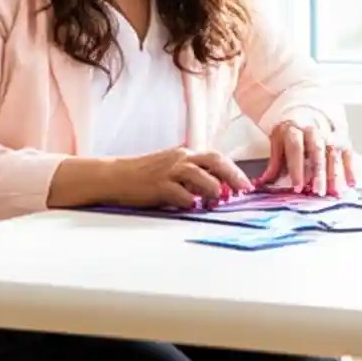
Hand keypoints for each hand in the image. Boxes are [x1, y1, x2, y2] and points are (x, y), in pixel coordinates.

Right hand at [110, 147, 253, 209]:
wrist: (115, 176)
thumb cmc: (145, 175)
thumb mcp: (172, 168)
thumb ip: (194, 175)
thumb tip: (218, 188)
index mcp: (185, 154)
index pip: (215, 157)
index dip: (233, 170)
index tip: (246, 184)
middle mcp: (179, 159)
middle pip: (213, 161)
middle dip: (232, 175)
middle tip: (244, 189)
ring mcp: (168, 171)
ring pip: (198, 174)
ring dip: (213, 187)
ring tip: (220, 198)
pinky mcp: (157, 186)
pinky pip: (178, 193)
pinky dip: (189, 200)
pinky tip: (194, 206)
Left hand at [257, 116, 355, 196]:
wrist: (305, 111)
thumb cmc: (290, 131)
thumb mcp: (277, 141)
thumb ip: (274, 163)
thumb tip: (263, 182)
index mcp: (295, 130)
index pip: (296, 149)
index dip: (297, 168)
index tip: (297, 186)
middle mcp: (314, 131)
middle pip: (317, 152)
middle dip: (318, 173)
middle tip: (318, 192)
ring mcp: (330, 134)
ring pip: (333, 154)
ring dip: (335, 174)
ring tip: (334, 192)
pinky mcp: (342, 139)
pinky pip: (347, 154)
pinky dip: (350, 169)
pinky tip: (350, 183)